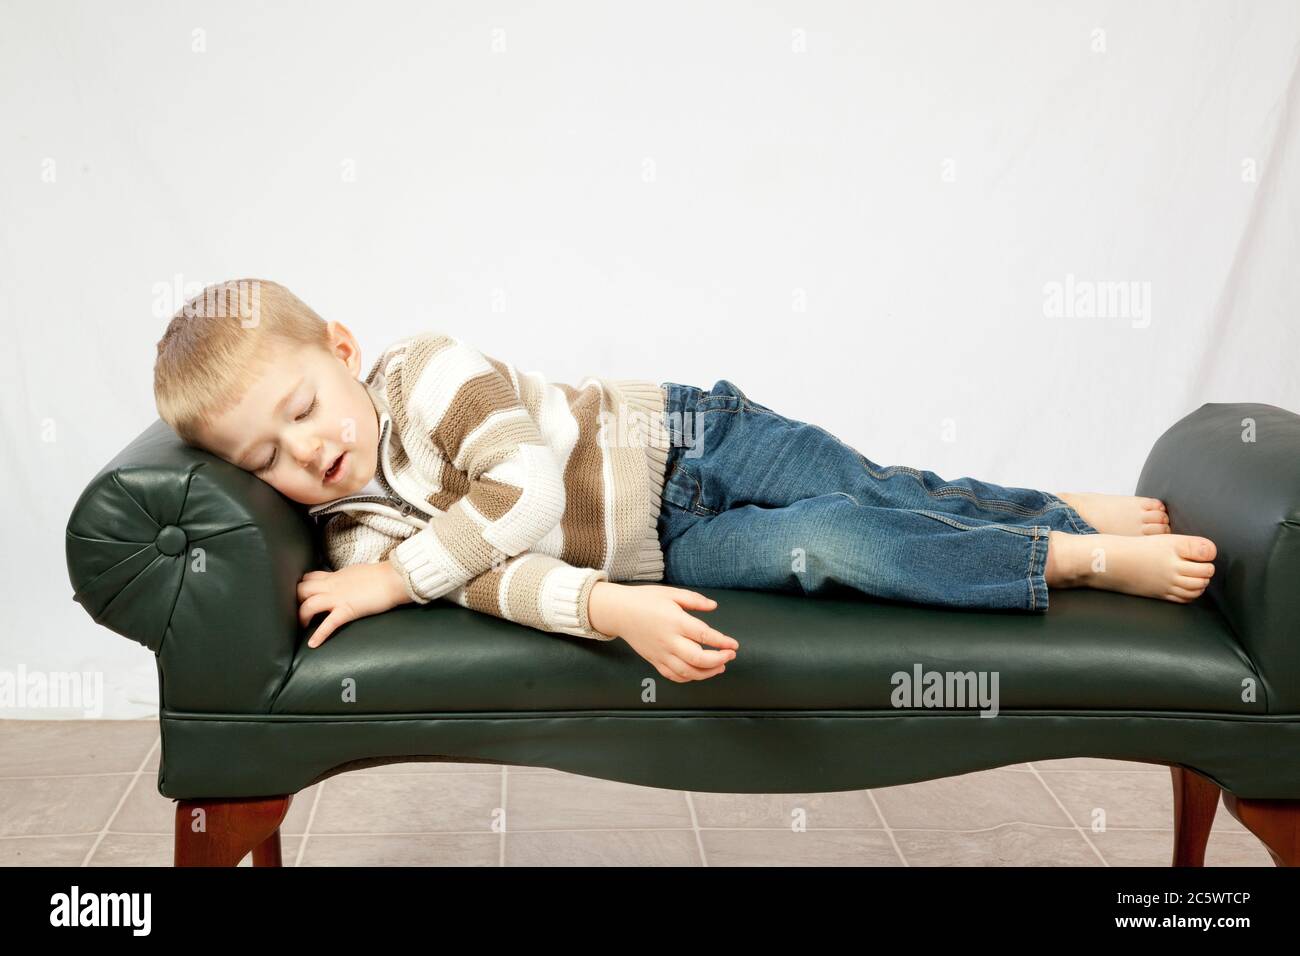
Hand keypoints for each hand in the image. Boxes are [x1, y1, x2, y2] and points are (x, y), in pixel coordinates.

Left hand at [297, 559, 411, 647]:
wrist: (394, 578)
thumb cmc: (382, 576)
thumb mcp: (358, 573)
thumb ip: (347, 579)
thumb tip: (347, 583)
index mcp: (336, 576)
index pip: (310, 577)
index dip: (302, 587)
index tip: (300, 596)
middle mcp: (332, 585)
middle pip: (302, 589)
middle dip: (295, 601)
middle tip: (297, 613)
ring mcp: (338, 598)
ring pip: (309, 604)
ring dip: (301, 617)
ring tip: (301, 628)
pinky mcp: (347, 610)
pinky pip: (328, 623)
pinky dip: (319, 635)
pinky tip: (313, 644)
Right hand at [588, 582, 738, 681]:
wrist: (619, 612)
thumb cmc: (645, 600)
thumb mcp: (671, 593)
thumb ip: (695, 600)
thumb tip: (714, 606)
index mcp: (675, 621)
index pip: (704, 635)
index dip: (722, 642)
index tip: (734, 645)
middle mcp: (669, 640)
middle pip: (698, 658)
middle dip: (718, 660)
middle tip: (730, 656)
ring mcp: (661, 653)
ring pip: (688, 672)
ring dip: (707, 673)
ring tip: (720, 667)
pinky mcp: (655, 661)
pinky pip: (674, 676)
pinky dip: (689, 678)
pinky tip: (699, 672)